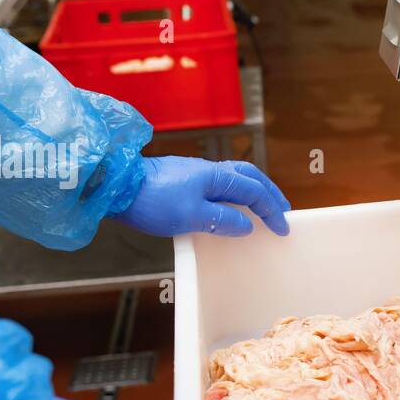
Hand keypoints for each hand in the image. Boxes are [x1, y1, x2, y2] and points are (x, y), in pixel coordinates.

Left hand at [115, 156, 290, 237]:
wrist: (116, 186)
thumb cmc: (153, 201)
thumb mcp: (192, 216)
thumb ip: (222, 221)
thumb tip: (247, 225)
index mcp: (217, 177)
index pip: (255, 192)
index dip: (272, 210)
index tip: (283, 228)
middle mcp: (210, 170)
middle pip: (250, 177)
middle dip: (269, 193)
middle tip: (283, 209)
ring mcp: (195, 172)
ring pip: (235, 177)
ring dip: (253, 191)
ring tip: (262, 206)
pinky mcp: (183, 178)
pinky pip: (220, 183)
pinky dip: (235, 192)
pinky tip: (229, 205)